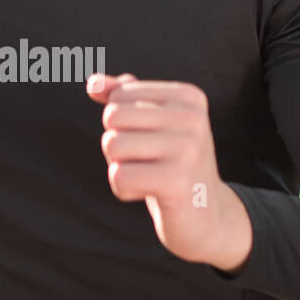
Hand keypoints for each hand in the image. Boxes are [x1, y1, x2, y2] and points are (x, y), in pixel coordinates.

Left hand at [85, 72, 252, 271]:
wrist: (207, 217)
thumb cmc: (173, 165)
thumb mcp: (153, 125)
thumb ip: (123, 98)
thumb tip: (93, 82)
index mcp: (188, 96)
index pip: (120, 96)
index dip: (122, 124)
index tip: (153, 143)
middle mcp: (192, 118)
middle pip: (113, 117)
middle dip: (118, 145)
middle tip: (148, 162)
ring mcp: (188, 149)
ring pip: (113, 145)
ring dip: (121, 167)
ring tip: (150, 177)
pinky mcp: (176, 181)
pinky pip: (119, 176)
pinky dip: (124, 189)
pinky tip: (151, 193)